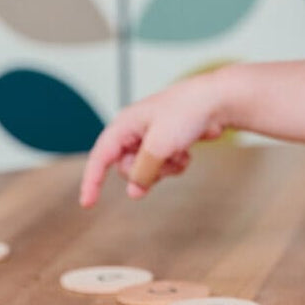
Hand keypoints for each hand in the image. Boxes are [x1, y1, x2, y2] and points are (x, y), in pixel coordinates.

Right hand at [79, 74, 226, 207]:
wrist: (217, 101)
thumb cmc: (186, 113)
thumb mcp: (159, 146)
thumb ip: (142, 171)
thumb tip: (134, 192)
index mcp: (124, 125)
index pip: (100, 156)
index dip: (91, 181)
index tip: (87, 204)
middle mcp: (134, 131)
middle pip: (125, 168)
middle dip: (145, 172)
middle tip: (163, 159)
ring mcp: (151, 138)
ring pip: (146, 170)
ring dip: (163, 169)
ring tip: (179, 153)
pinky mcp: (167, 144)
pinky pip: (163, 167)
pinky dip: (174, 164)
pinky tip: (186, 153)